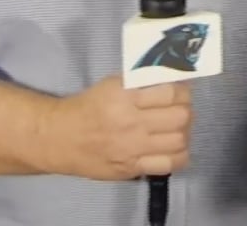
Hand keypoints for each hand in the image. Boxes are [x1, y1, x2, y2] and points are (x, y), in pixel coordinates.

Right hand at [46, 75, 191, 180]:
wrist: (59, 138)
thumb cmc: (88, 106)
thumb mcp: (113, 84)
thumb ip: (142, 82)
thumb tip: (174, 77)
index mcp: (125, 96)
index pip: (171, 93)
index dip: (183, 91)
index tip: (181, 92)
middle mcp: (131, 122)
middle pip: (180, 117)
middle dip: (186, 111)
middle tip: (180, 110)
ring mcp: (132, 148)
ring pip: (178, 141)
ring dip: (184, 133)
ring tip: (177, 129)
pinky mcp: (131, 168)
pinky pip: (168, 165)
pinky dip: (178, 156)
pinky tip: (173, 148)